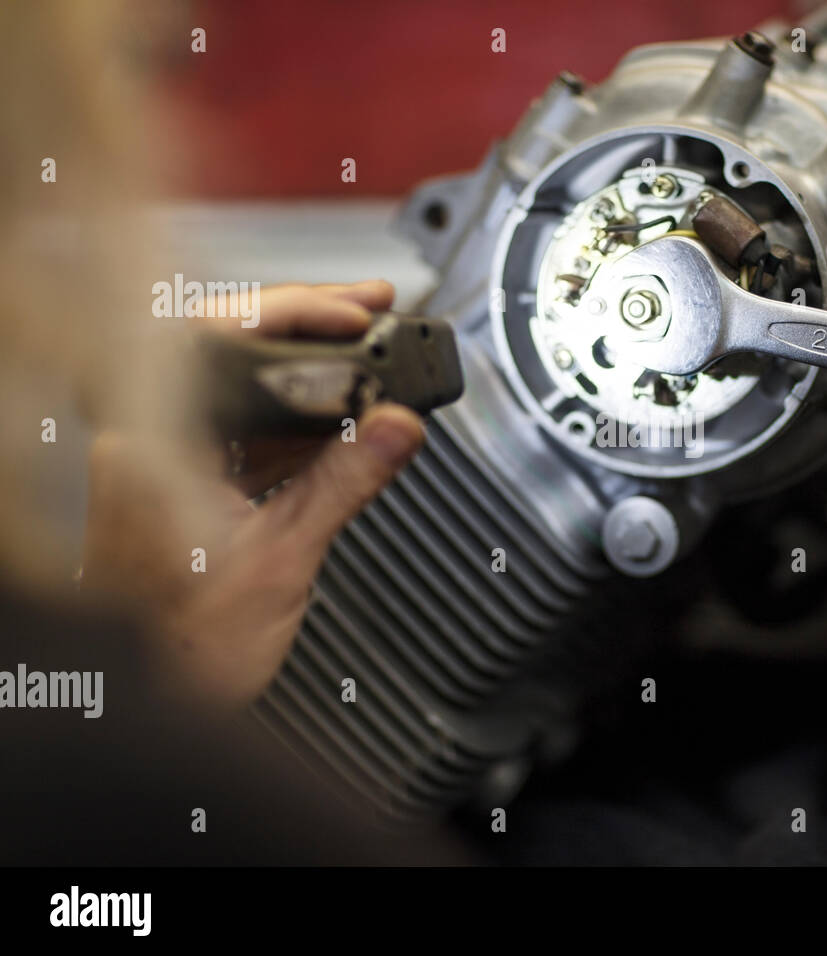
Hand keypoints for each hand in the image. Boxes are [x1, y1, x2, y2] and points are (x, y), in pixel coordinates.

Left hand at [81, 281, 425, 706]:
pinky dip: (296, 420)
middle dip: (308, 326)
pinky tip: (341, 419)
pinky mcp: (188, 487)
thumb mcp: (284, 559)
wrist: (149, 706)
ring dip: (308, 372)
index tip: (356, 314)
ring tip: (372, 354)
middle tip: (373, 309)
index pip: (223, 340)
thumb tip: (398, 428)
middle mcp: (149, 442)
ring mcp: (166, 462)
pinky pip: (246, 431)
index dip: (295, 312)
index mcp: (154, 445)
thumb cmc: (183, 650)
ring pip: (243, 389)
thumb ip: (345, 482)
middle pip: (231, 351)